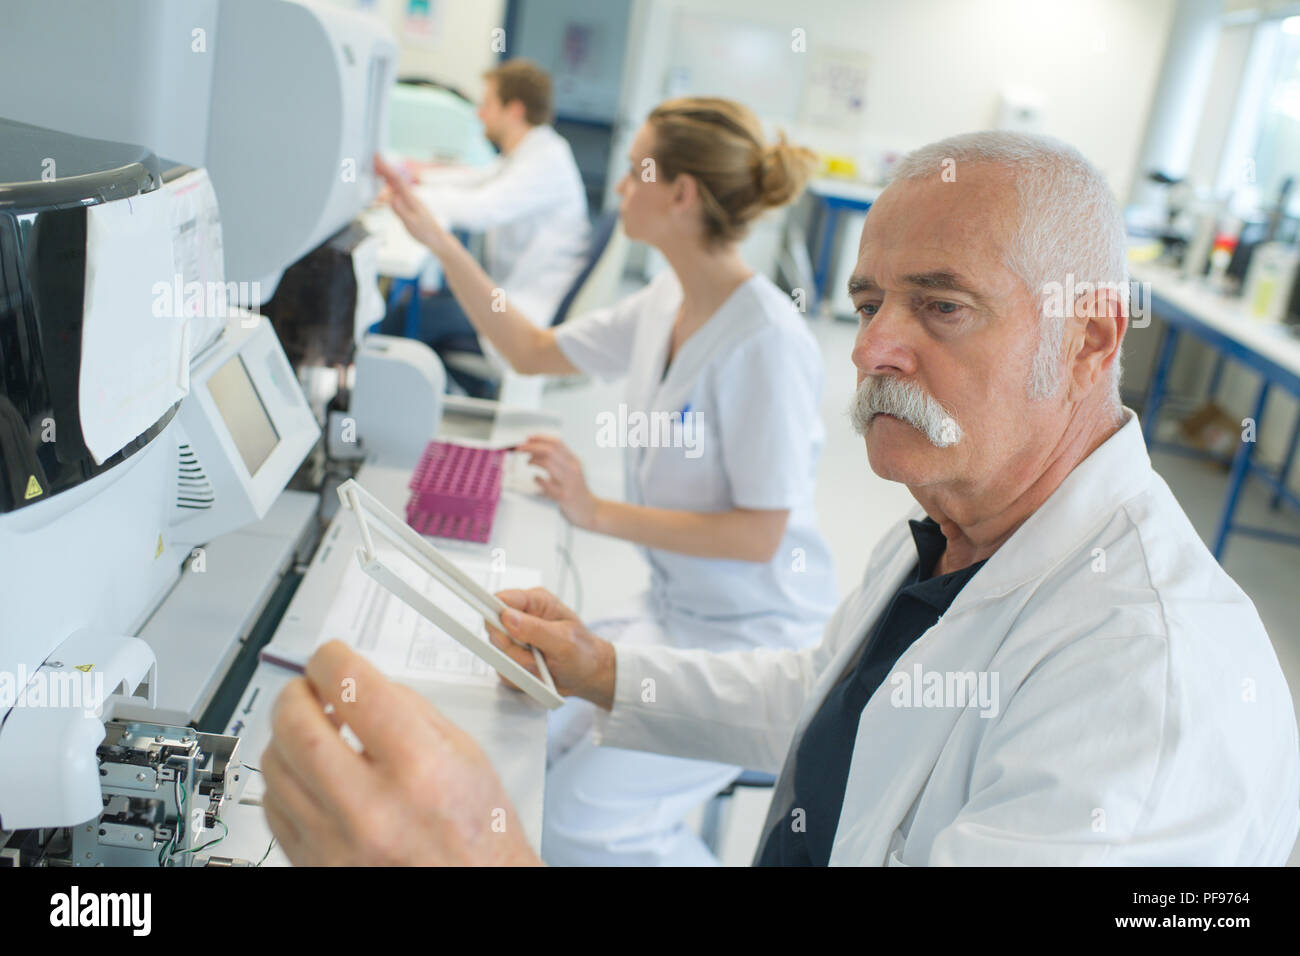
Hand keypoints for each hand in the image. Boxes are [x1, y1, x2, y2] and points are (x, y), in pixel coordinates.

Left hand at [261, 640, 540, 865]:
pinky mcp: (314, 865)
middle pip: (296, 724)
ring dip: (288, 734)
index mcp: (420, 768)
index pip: (351, 686)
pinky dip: (286, 779)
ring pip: (275, 764)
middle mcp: (372, 808)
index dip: (331, 658)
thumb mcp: (467, 755)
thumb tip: (360, 684)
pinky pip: (273, 808)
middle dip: (297, 692)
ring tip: (312, 731)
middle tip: (310, 688)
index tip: (330, 657)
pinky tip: (310, 774)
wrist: (475, 891)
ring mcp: (336, 843)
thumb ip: (411, 711)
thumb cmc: (480, 835)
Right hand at [373, 153, 451, 254]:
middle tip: (371, 159)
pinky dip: (387, 188)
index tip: (377, 157)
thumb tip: (392, 198)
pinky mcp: (408, 205)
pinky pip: (396, 193)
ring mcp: (409, 200)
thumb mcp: (411, 223)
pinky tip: (383, 189)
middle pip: (394, 178)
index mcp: (410, 198)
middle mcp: (409, 196)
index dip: (385, 167)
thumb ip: (401, 211)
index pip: (396, 179)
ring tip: (374, 170)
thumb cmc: (426, 232)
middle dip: (383, 168)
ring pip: (394, 185)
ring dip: (384, 176)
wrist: (436, 238)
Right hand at [487, 587, 615, 709]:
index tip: (495, 626)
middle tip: (534, 656)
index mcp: (537, 603)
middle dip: (513, 649)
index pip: (502, 599)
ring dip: (519, 665)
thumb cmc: (584, 653)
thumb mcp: (564, 641)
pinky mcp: (514, 657)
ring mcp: (517, 639)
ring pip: (499, 653)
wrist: (588, 677)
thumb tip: (508, 617)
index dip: (493, 613)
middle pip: (495, 629)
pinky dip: (520, 676)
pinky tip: (537, 672)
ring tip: (542, 665)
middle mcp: (523, 618)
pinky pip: (504, 669)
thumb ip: (535, 629)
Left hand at [519, 435, 598, 529]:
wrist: (590, 510)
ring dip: (533, 460)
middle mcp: (573, 469)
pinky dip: (538, 479)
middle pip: (550, 451)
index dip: (540, 438)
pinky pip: (547, 485)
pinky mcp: (564, 496)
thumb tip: (535, 450)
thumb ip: (557, 461)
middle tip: (520, 448)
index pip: (557, 443)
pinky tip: (536, 478)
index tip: (528, 438)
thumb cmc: (577, 491)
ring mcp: (569, 483)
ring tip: (528, 462)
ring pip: (548, 463)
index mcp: (574, 461)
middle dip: (532, 447)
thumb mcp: (571, 471)